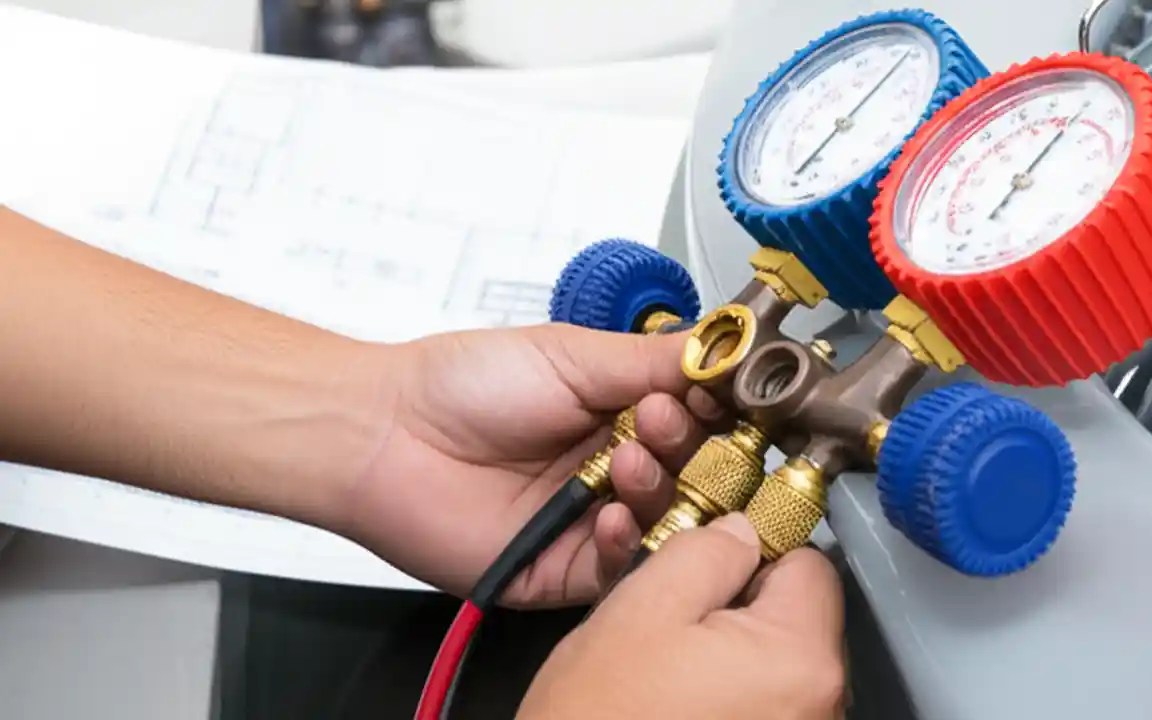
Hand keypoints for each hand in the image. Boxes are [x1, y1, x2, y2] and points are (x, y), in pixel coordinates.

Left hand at [338, 322, 726, 607]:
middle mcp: (614, 466)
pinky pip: (620, 571)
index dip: (717, 412)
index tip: (725, 398)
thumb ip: (654, 359)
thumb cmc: (462, 385)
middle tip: (665, 425)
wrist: (384, 435)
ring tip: (628, 463)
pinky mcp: (566, 569)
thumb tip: (726, 352)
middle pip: (695, 474)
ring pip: (667, 523)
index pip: (699, 419)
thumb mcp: (571, 353)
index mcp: (620, 410)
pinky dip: (626, 545)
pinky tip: (612, 517)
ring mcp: (592, 520)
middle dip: (692, 452)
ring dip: (659, 491)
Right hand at [516, 513, 849, 719]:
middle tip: (674, 617)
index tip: (708, 559)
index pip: (810, 564)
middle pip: (797, 618)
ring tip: (667, 667)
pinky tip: (678, 702)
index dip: (754, 549)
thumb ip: (706, 552)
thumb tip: (741, 531)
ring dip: (729, 651)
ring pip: (775, 663)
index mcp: (800, 658)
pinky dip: (729, 696)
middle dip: (740, 604)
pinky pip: (763, 704)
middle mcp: (819, 706)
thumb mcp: (642, 609)